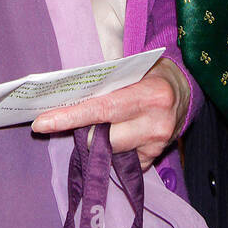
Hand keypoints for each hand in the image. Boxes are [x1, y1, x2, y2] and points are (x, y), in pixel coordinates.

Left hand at [30, 58, 190, 170]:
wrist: (185, 90)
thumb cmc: (151, 73)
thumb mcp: (132, 68)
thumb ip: (105, 83)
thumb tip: (66, 97)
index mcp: (151, 94)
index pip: (103, 109)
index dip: (70, 117)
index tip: (42, 123)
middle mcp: (156, 122)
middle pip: (102, 137)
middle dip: (82, 130)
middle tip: (67, 120)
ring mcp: (157, 144)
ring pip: (108, 151)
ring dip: (98, 140)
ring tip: (104, 122)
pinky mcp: (153, 159)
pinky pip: (118, 160)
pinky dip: (111, 149)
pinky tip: (120, 132)